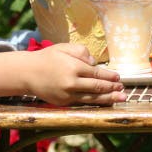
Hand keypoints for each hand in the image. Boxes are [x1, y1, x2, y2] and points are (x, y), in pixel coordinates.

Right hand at [0, 43, 126, 105]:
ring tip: (120, 99)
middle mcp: (72, 83)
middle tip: (123, 89)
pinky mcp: (63, 103)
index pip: (97, 73)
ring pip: (92, 98)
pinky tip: (103, 103)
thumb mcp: (64, 47)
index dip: (110, 76)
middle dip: (112, 88)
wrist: (28, 73)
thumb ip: (82, 52)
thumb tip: (95, 63)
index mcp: (73, 67)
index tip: (118, 77)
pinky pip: (82, 103)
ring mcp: (67, 95)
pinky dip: (95, 104)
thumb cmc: (48, 57)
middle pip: (97, 87)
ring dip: (108, 99)